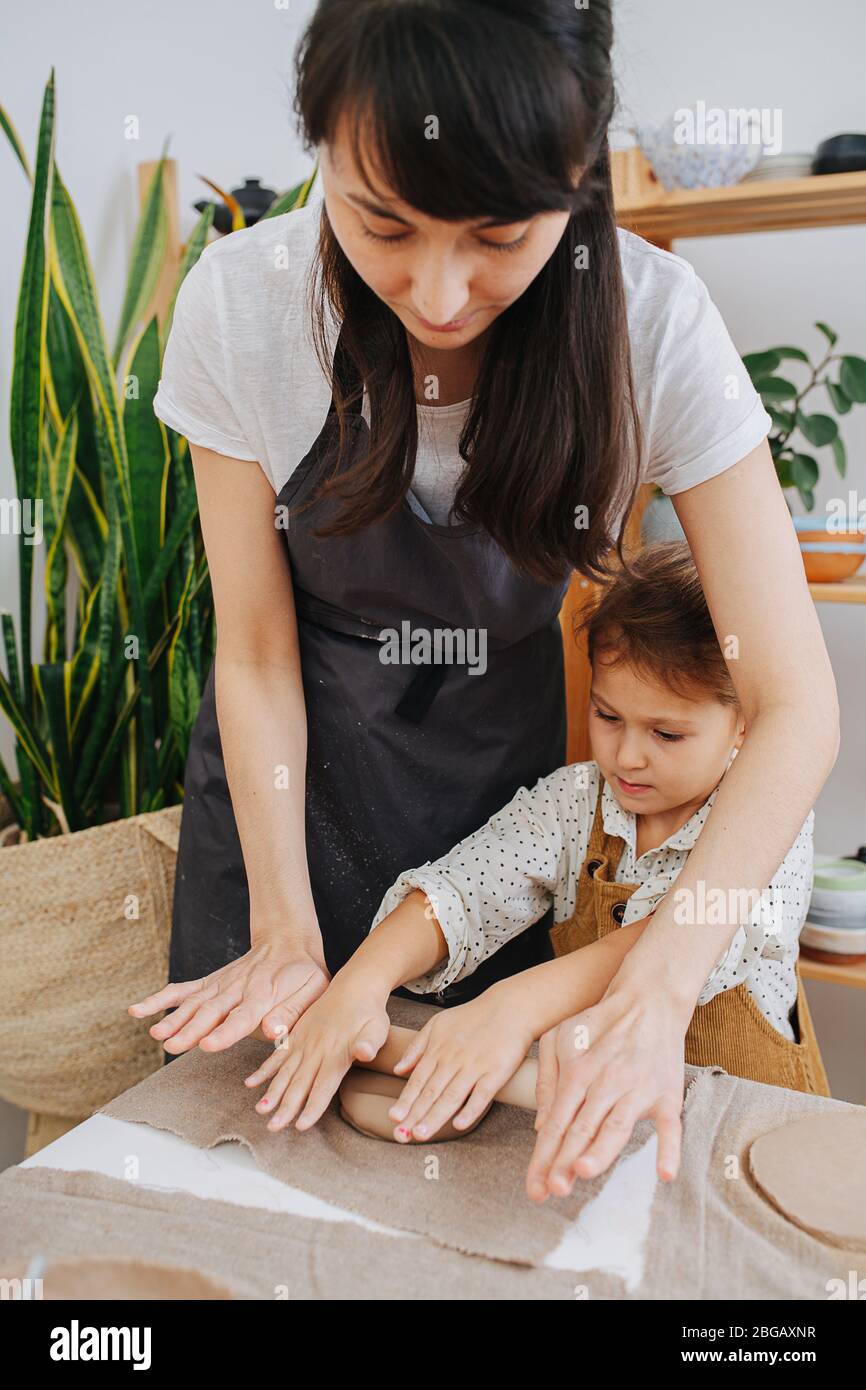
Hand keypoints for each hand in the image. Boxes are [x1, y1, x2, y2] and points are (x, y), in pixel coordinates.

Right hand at [128, 937, 329, 1054]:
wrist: (287, 942)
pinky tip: (137, 1010)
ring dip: (173, 1018)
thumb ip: (292, 1012)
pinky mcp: (208, 983)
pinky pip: (182, 990)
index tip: (208, 1045)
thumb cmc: (304, 973)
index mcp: (264, 994)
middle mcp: (237, 988)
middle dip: (191, 1029)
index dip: (225, 1031)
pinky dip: (159, 999)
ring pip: (193, 1002)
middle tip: (172, 1045)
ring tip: (155, 1033)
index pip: (243, 1016)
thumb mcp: (313, 990)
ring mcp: (219, 984)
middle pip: (212, 1011)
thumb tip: (272, 1031)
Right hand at [242, 974, 390, 1131]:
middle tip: (273, 1128)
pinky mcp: (296, 1036)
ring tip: (260, 1110)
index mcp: (336, 1054)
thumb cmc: (369, 1012)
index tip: (300, 1126)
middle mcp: (316, 1051)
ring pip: (284, 1072)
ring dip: (272, 1092)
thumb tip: (365, 1054)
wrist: (355, 985)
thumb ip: (369, 1043)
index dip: (312, 1107)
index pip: (323, 1086)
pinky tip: (251, 1083)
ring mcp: (303, 1043)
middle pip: (299, 1084)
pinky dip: (264, 1070)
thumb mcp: (377, 1027)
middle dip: (286, 1108)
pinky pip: (277, 1056)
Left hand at [386, 984, 533, 1141]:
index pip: (418, 1080)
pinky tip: (459, 1124)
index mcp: (438, 1050)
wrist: (510, 1006)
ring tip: (421, 1134)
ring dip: (435, 1117)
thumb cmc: (474, 1016)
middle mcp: (453, 1060)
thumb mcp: (438, 1024)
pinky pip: (482, 1094)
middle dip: (415, 1115)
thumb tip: (398, 1070)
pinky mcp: (497, 1072)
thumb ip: (417, 1047)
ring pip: (451, 1096)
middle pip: (431, 1092)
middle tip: (401, 1135)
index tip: (393, 1118)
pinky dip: (470, 1110)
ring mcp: (475, 1066)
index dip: (405, 1101)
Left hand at [526, 977, 686, 1200]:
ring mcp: (638, 1089)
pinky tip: (665, 1174)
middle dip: (565, 1160)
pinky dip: (669, 1149)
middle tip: (552, 1189)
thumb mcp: (558, 1037)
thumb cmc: (599, 1022)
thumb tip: (542, 1125)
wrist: (649, 1000)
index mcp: (578, 1071)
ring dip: (601, 1151)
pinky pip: (670, 1126)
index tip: (535, 1186)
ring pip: (617, 1126)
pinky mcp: (667, 1094)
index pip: (557, 1121)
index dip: (544, 1155)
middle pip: (582, 1128)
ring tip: (584, 1172)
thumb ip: (547, 1078)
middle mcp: (606, 1082)